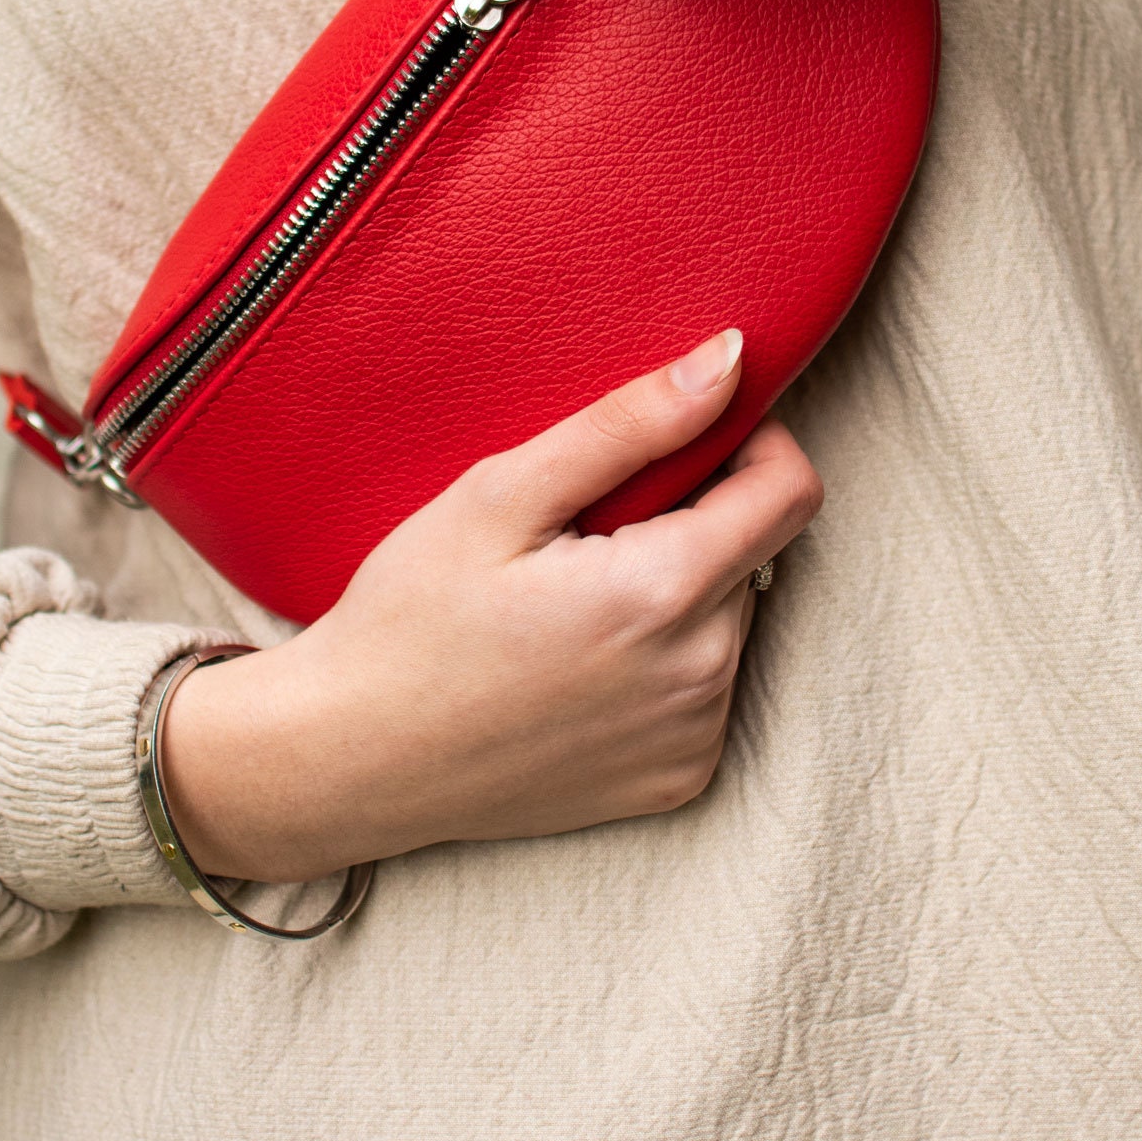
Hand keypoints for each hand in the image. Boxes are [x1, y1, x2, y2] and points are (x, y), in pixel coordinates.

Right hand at [161, 329, 820, 882]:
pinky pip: (708, 688)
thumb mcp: (502, 494)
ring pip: (732, 617)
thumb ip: (631, 424)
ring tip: (571, 598)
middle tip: (587, 528)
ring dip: (681, 589)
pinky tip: (579, 659)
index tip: (682, 441)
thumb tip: (733, 359)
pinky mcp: (678, 781)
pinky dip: (666, 659)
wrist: (350, 759)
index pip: (791, 491)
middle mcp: (701, 675)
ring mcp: (693, 738)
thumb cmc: (410, 618)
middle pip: (756, 552)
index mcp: (663, 593)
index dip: (752, 443)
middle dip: (696, 518)